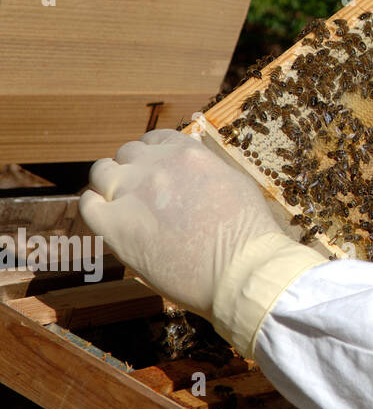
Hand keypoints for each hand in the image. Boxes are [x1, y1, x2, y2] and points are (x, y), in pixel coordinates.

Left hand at [79, 129, 287, 320]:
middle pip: (128, 153)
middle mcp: (158, 165)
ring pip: (103, 172)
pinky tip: (107, 220)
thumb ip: (207, 171)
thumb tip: (193, 173)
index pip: (156, 139)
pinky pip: (88, 204)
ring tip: (119, 205)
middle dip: (132, 170)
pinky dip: (93, 207)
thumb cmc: (248, 234)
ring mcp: (134, 192)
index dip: (151, 154)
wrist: (240, 269)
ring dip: (108, 185)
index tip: (153, 169)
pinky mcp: (115, 225)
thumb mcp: (235, 184)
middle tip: (139, 193)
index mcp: (189, 154)